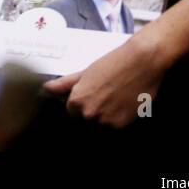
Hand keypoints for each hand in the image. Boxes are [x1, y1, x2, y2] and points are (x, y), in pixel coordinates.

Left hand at [42, 34, 166, 128]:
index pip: (71, 111)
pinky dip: (119, 117)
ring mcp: (106, 121)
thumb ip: (65, 84)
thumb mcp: (85, 73)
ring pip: (101, 123)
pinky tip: (123, 102)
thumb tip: (47, 89)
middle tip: (105, 93)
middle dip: (93, 108)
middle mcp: (89, 114)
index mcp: (77, 101)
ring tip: (115, 96)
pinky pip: (116, 126)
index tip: (90, 94)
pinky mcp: (123, 125)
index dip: (80, 102)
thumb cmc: (112, 64)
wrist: (141, 62)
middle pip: (86, 118)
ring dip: (106, 114)